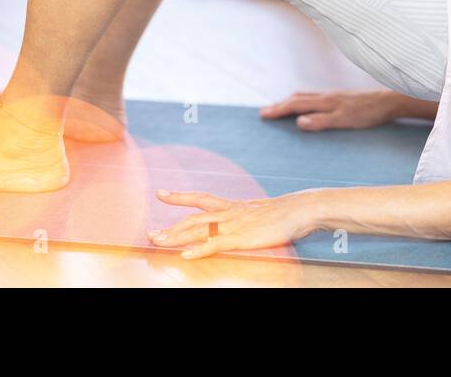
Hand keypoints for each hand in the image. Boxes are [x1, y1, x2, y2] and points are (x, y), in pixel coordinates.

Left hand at [149, 190, 317, 258]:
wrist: (300, 209)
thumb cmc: (286, 211)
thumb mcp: (262, 210)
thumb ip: (249, 214)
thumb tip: (246, 218)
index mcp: (234, 206)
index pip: (201, 198)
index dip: (180, 196)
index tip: (161, 193)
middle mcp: (229, 213)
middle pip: (193, 217)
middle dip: (170, 225)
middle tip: (150, 233)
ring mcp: (234, 225)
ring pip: (198, 229)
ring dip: (176, 236)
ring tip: (157, 242)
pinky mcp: (242, 238)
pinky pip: (215, 244)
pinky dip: (199, 250)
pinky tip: (186, 256)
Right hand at [259, 89, 401, 130]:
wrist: (389, 102)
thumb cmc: (368, 113)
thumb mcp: (344, 121)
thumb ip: (321, 121)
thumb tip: (298, 121)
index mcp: (324, 101)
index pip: (296, 104)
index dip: (278, 109)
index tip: (262, 115)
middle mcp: (326, 95)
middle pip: (298, 97)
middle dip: (280, 104)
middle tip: (264, 112)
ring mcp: (334, 95)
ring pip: (306, 95)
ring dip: (291, 101)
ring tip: (281, 107)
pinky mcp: (341, 98)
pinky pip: (315, 97)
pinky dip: (303, 100)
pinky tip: (308, 106)